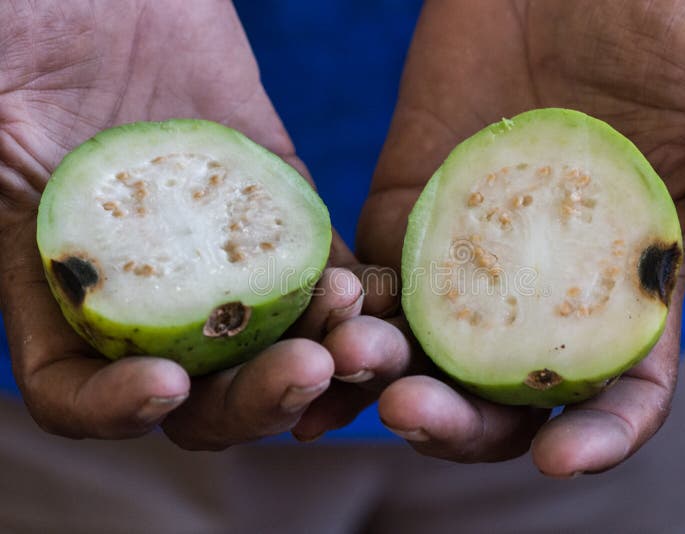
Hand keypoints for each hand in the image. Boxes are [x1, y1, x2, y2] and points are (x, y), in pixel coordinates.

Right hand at [0, 0, 389, 448]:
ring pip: (271, 344)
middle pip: (199, 389)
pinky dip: (352, 295)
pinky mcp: (274, 211)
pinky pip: (318, 271)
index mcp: (59, 280)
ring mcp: (216, 252)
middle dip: (253, 399)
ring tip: (360, 338)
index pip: (76, 391)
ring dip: (322, 357)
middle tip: (306, 371)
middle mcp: (142, 285)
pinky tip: (379, 298)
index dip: (113, 410)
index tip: (163, 385)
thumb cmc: (28, 29)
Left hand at [319, 0, 684, 473]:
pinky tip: (312, 343)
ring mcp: (469, 266)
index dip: (602, 436)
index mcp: (624, 291)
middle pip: (504, 396)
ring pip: (427, 356)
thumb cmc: (644, 19)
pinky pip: (372, 290)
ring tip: (354, 370)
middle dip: (462, 424)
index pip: (619, 391)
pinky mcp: (408, 222)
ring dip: (386, 379)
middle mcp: (542, 295)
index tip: (562, 459)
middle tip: (414, 416)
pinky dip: (344, 323)